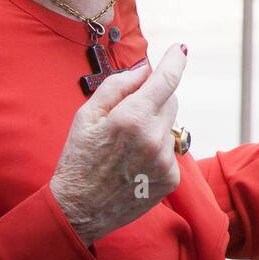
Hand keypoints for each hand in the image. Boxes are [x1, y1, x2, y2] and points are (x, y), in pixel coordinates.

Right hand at [50, 44, 187, 246]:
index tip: (179, 50)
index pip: (166, 80)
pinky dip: (157, 151)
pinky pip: (171, 151)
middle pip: (170, 101)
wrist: (79, 209)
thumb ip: (117, 85)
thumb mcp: (87, 115)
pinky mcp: (171, 178)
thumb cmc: (79, 158)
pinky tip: (134, 164)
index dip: (174, 61)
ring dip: (155, 128)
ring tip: (127, 148)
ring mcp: (165, 160)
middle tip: (128, 115)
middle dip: (154, 100)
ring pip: (170, 127)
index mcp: (132, 117)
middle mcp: (154, 138)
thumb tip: (145, 69)